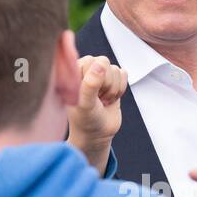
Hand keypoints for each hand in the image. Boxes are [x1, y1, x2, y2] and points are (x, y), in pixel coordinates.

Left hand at [67, 55, 126, 172]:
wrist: (97, 134)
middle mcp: (85, 70)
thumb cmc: (86, 120)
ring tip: (103, 101)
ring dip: (113, 88)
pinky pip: (123, 73)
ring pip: (115, 69)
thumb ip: (90, 84)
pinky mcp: (112, 79)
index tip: (89, 95)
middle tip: (98, 99)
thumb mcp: (86, 105)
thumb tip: (100, 64)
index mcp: (72, 72)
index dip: (94, 79)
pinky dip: (121, 88)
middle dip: (106, 84)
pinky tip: (111, 98)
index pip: (90, 61)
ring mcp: (99, 74)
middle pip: (104, 62)